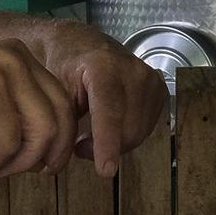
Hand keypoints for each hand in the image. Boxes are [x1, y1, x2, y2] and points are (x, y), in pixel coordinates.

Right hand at [0, 40, 77, 177]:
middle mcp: (11, 65)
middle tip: (3, 172)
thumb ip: (18, 103)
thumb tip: (49, 147)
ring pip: (12, 149)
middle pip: (47, 130)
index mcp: (19, 56)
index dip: (60, 142)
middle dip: (28, 161)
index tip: (48, 164)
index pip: (61, 105)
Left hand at [34, 24, 166, 176]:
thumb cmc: (65, 66)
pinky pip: (147, 127)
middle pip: (128, 128)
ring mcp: (150, 79)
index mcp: (103, 66)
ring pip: (139, 132)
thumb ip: (64, 120)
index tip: (105, 170)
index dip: (107, 143)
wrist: (83, 45)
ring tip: (92, 136)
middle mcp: (133, 70)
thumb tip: (66, 154)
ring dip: (116, 144)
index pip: (110, 111)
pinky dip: (128, 134)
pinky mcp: (159, 89)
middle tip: (79, 147)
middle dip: (104, 149)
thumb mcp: (56, 89)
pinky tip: (111, 126)